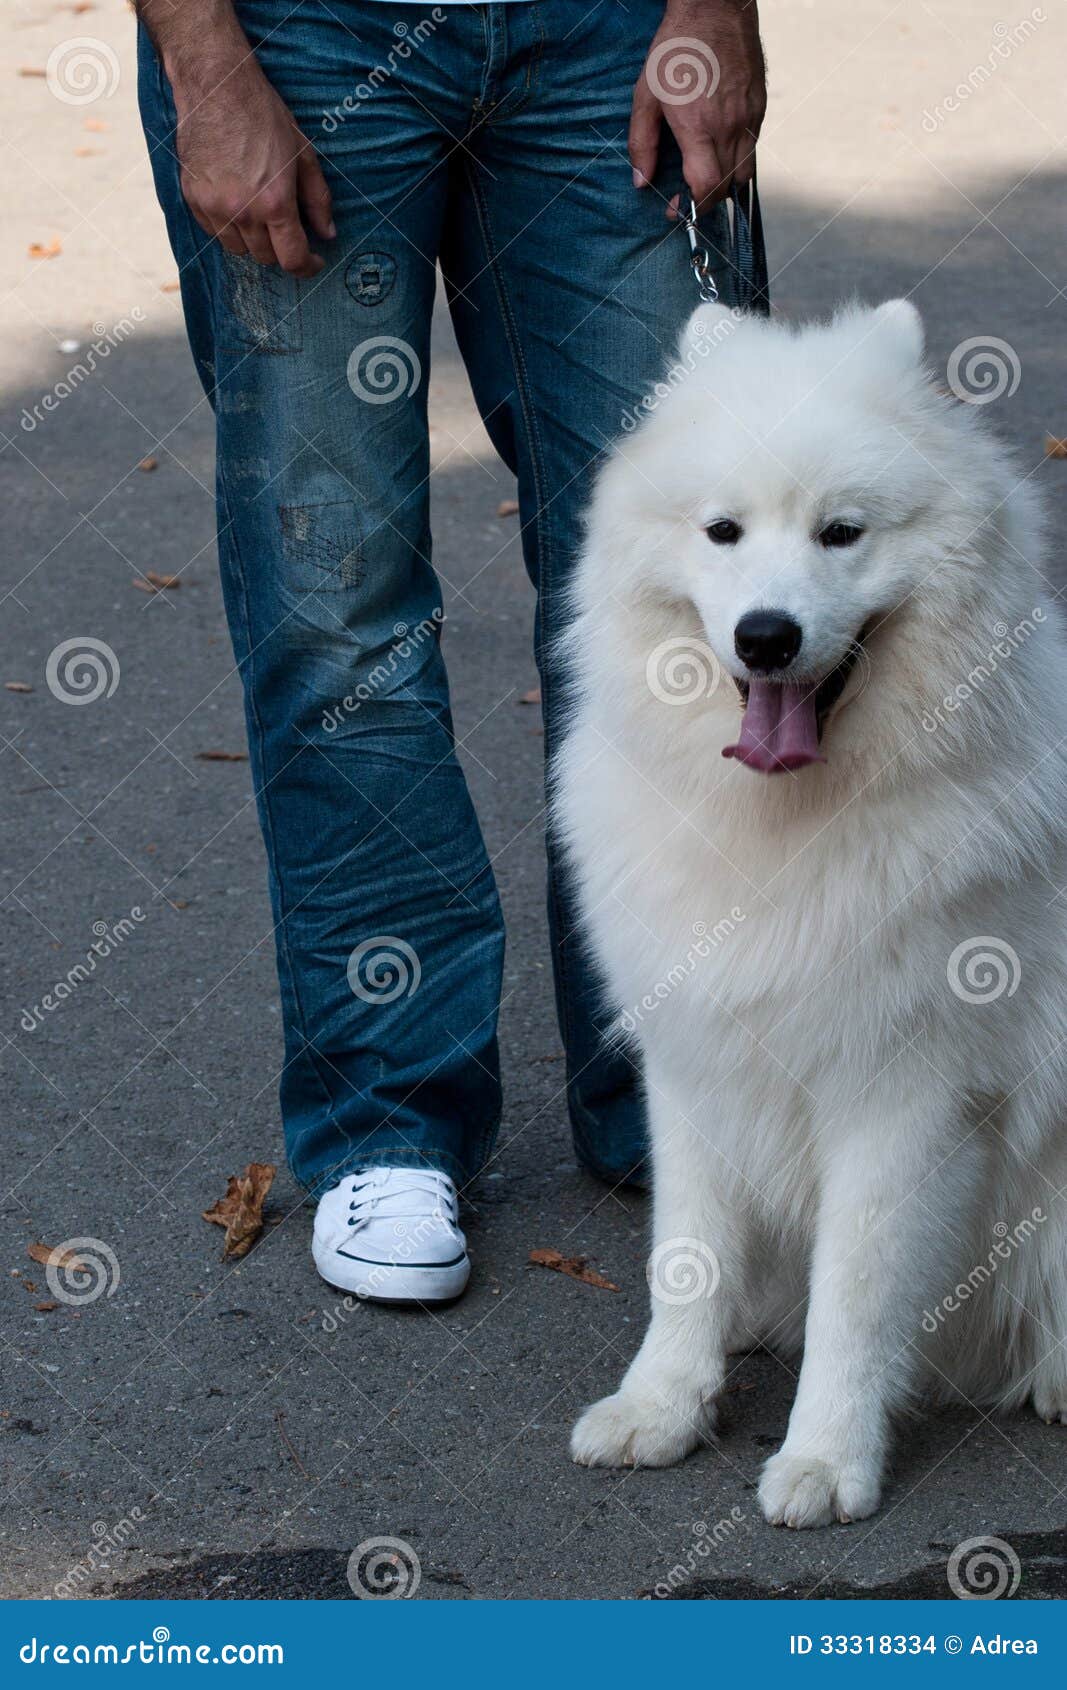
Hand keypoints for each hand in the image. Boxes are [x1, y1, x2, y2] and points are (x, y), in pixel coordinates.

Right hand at [170, 45, 333, 276]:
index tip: (314, 261)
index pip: (292, 258)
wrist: (215, 85)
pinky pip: (214, 233)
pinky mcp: (192, 198)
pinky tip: (236, 206)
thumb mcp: (302, 153)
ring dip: (253, 242)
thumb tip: (327, 233)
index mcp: (274, 202)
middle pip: (266, 258)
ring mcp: (213, 207)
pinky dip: (228, 228)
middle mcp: (242, 211)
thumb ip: (317, 199)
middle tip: (286, 228)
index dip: (308, 267)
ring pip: (238, 250)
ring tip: (259, 216)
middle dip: (280, 249)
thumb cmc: (263, 114)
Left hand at [630, 0, 765, 215]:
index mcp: (699, 127)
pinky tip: (719, 152)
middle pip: (726, 187)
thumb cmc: (675, 49)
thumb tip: (641, 182)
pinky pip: (753, 148)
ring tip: (705, 179)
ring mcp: (749, 118)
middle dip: (706, 200)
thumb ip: (642, 143)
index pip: (707, 188)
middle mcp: (730, 127)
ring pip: (745, 173)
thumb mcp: (646, 95)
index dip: (693, 208)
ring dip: (725, 185)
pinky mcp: (759, 107)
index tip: (679, 211)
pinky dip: (737, 161)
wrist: (714, 9)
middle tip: (687, 198)